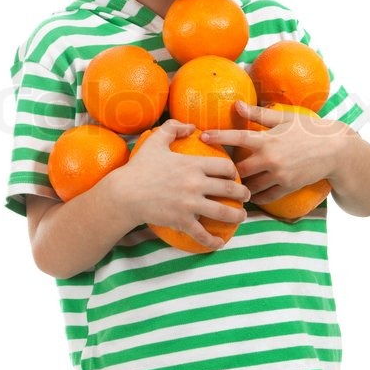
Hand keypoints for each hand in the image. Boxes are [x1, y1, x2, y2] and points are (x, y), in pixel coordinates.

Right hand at [122, 119, 249, 248]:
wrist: (124, 194)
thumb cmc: (139, 167)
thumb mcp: (156, 141)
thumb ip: (173, 128)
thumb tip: (191, 126)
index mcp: (193, 164)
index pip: (225, 167)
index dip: (234, 171)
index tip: (235, 176)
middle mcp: (195, 184)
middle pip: (230, 189)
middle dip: (243, 194)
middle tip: (246, 196)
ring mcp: (190, 204)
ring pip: (223, 212)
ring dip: (237, 216)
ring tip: (242, 217)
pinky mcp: (182, 221)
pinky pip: (202, 234)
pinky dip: (213, 241)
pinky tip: (220, 243)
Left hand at [201, 101, 346, 204]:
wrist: (334, 150)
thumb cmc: (307, 129)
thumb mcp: (283, 119)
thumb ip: (258, 114)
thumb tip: (236, 103)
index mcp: (268, 139)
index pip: (238, 137)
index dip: (219, 137)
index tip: (203, 137)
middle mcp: (271, 158)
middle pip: (240, 168)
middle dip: (228, 170)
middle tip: (216, 170)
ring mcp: (279, 174)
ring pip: (250, 185)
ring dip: (240, 185)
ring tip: (229, 185)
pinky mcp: (288, 186)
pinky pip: (265, 196)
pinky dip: (255, 196)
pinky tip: (248, 195)